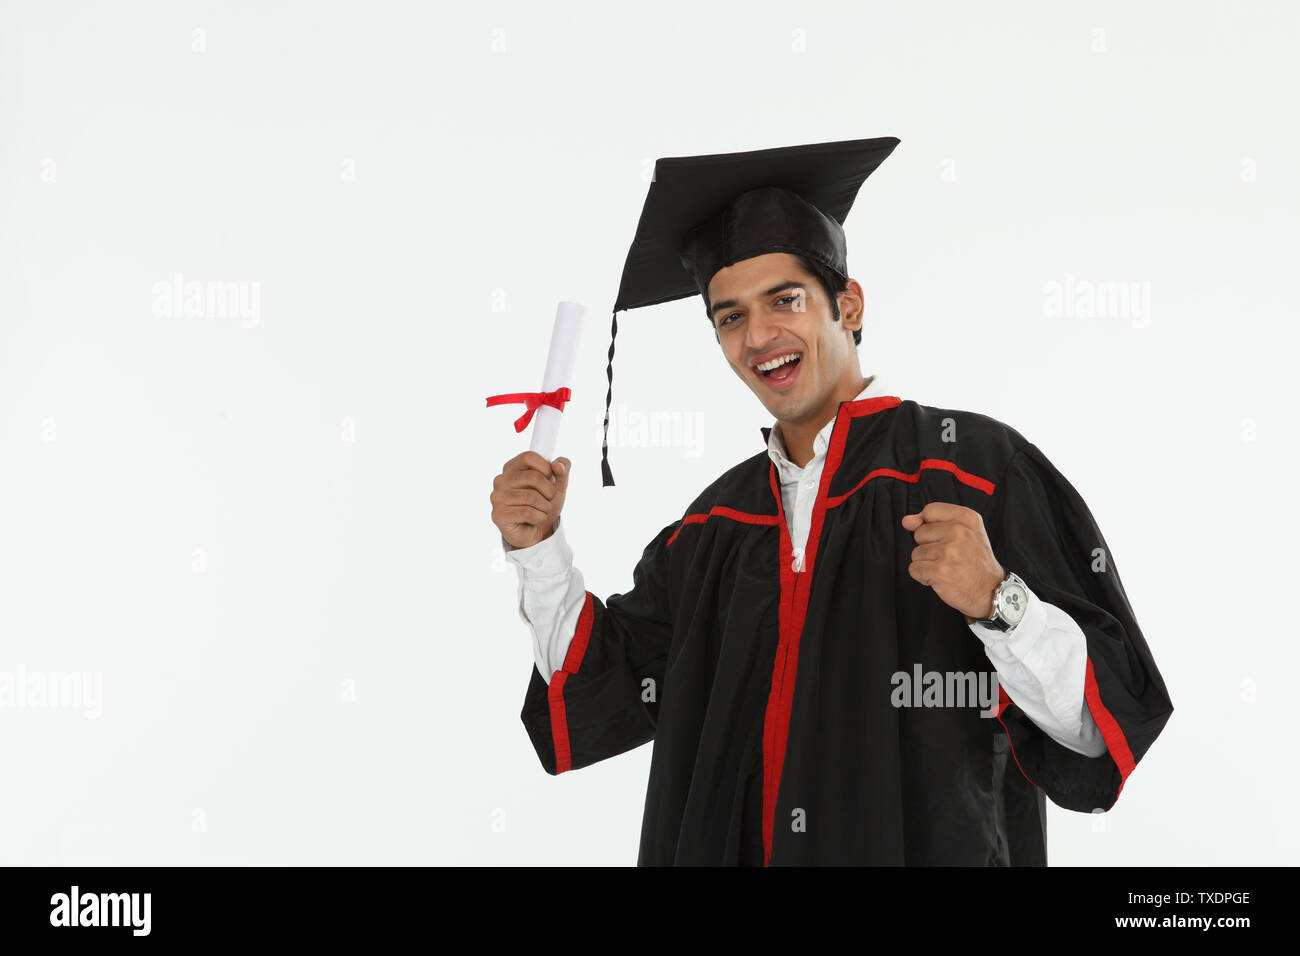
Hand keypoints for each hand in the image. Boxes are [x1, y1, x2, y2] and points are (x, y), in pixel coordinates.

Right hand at [490, 452, 570, 549]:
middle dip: (549, 491)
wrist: (536, 532)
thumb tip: (558, 465)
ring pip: (532, 497)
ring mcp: (497, 498)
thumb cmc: (542, 504)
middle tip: (548, 499)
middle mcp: (501, 480)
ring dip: (545, 506)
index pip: (529, 457)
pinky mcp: (499, 515)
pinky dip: (539, 517)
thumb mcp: (557, 485)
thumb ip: (562, 470)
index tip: (550, 478)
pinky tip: (536, 519)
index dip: (545, 467)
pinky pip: (528, 512)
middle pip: (533, 477)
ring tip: (542, 511)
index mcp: (511, 468)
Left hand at [901, 502, 1004, 618]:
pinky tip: (941, 578)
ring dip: (927, 564)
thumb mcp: (965, 533)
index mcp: (967, 519)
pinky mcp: (940, 570)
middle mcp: (959, 532)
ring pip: (916, 553)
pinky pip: (914, 569)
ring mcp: (949, 551)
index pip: (930, 510)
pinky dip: (924, 577)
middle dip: (929, 547)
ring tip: (947, 567)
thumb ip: (933, 522)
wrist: (991, 590)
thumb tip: (907, 521)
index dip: (929, 525)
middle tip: (950, 556)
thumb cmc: (975, 562)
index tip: (942, 537)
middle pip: (920, 533)